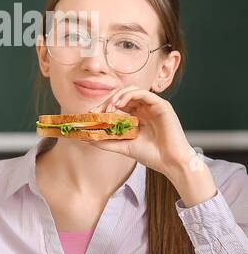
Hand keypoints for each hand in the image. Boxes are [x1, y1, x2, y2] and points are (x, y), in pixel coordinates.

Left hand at [84, 87, 216, 204]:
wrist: (170, 162)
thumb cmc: (150, 155)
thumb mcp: (122, 146)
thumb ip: (104, 141)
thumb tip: (84, 138)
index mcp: (137, 116)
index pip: (118, 104)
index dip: (103, 106)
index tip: (90, 115)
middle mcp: (145, 109)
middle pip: (122, 96)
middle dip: (106, 101)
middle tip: (95, 111)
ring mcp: (154, 106)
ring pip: (132, 91)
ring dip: (116, 97)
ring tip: (107, 109)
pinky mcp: (162, 105)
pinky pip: (143, 93)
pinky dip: (128, 95)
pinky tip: (118, 104)